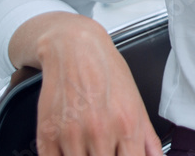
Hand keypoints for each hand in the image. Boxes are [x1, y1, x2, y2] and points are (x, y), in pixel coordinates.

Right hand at [18, 13, 162, 155]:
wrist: (75, 49)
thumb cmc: (107, 73)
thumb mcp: (136, 103)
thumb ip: (148, 138)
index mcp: (126, 125)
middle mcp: (100, 132)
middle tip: (105, 152)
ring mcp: (71, 135)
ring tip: (89, 149)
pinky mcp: (46, 136)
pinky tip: (72, 150)